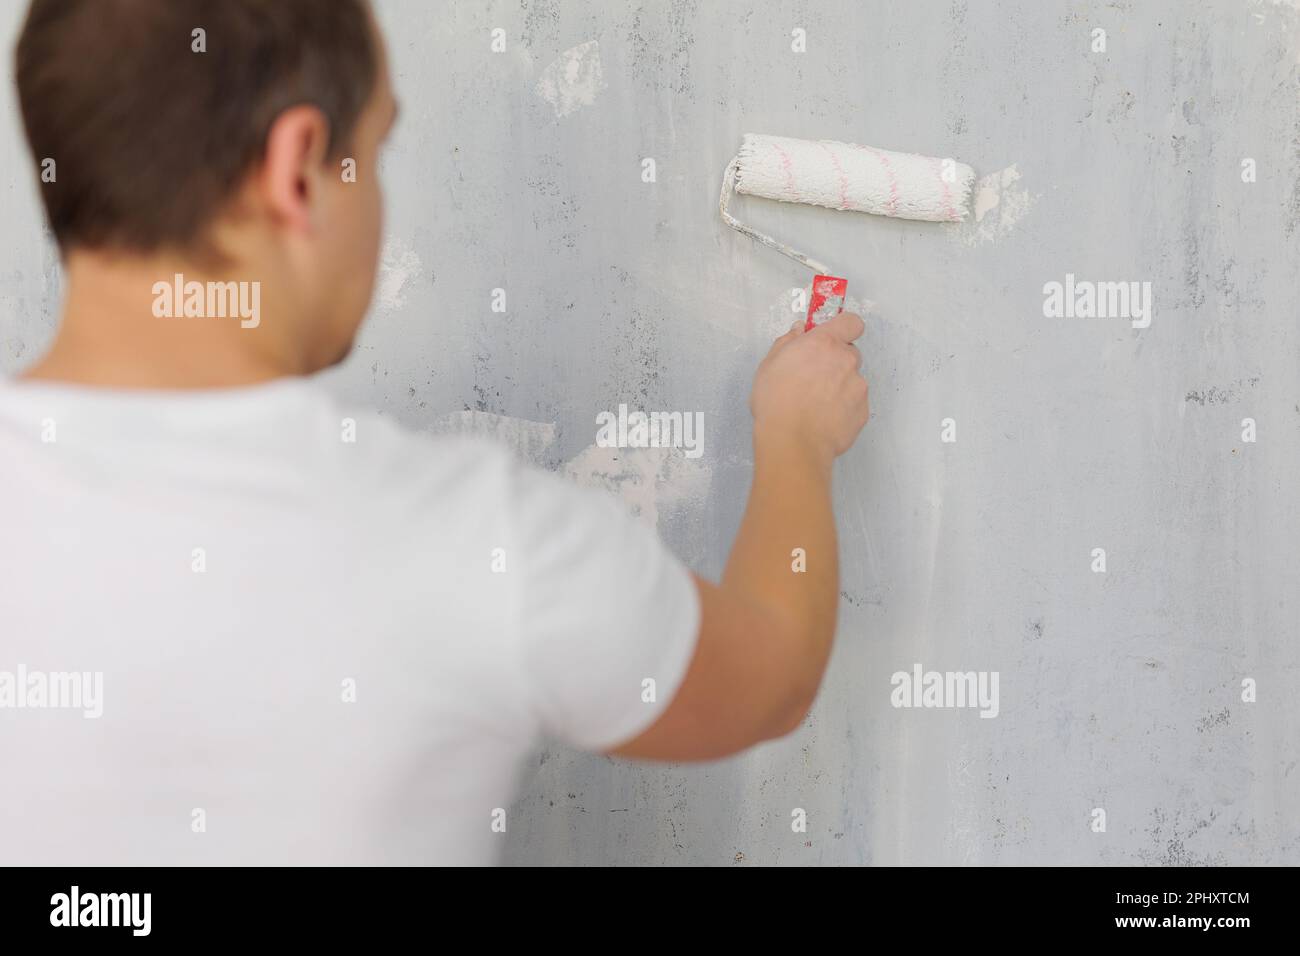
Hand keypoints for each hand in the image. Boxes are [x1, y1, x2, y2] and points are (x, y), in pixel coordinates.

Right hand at [749, 311, 869, 466]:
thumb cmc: (777, 402)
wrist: (792, 441)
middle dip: (836, 361)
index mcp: (824, 343)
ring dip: (839, 387)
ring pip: (853, 380)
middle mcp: (846, 361)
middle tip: (815, 377)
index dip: (844, 328)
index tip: (833, 335)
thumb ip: (788, 342)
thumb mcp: (769, 364)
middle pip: (850, 353)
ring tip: (815, 404)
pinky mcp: (862, 411)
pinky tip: (823, 418)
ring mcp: (858, 387)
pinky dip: (843, 408)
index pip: (851, 322)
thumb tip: (799, 331)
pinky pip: (855, 403)